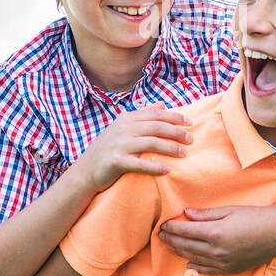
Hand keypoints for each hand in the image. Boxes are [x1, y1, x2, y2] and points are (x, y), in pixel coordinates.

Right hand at [75, 106, 192, 190]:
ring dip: (170, 148)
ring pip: (151, 143)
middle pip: (156, 127)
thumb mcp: (122, 128)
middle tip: (191, 139)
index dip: (174, 117)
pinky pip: (140, 164)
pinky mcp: (116, 161)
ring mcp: (118, 145)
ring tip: (184, 153)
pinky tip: (168, 170)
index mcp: (126, 119)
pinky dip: (155, 167)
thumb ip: (142, 115)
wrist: (85, 171)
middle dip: (176, 132)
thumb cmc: (108, 149)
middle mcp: (122, 129)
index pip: (155, 114)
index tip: (189, 122)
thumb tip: (161, 104)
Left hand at [157, 205, 275, 274]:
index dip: (172, 228)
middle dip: (172, 239)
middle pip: (186, 245)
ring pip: (194, 258)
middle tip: (160, 235)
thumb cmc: (254, 216)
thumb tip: (186, 213)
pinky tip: (188, 263)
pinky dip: (196, 266)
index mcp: (214, 232)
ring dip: (180, 252)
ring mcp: (223, 262)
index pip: (185, 231)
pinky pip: (208, 270)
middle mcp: (216, 250)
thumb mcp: (229, 210)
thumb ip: (206, 214)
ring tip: (170, 246)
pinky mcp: (231, 268)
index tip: (163, 224)